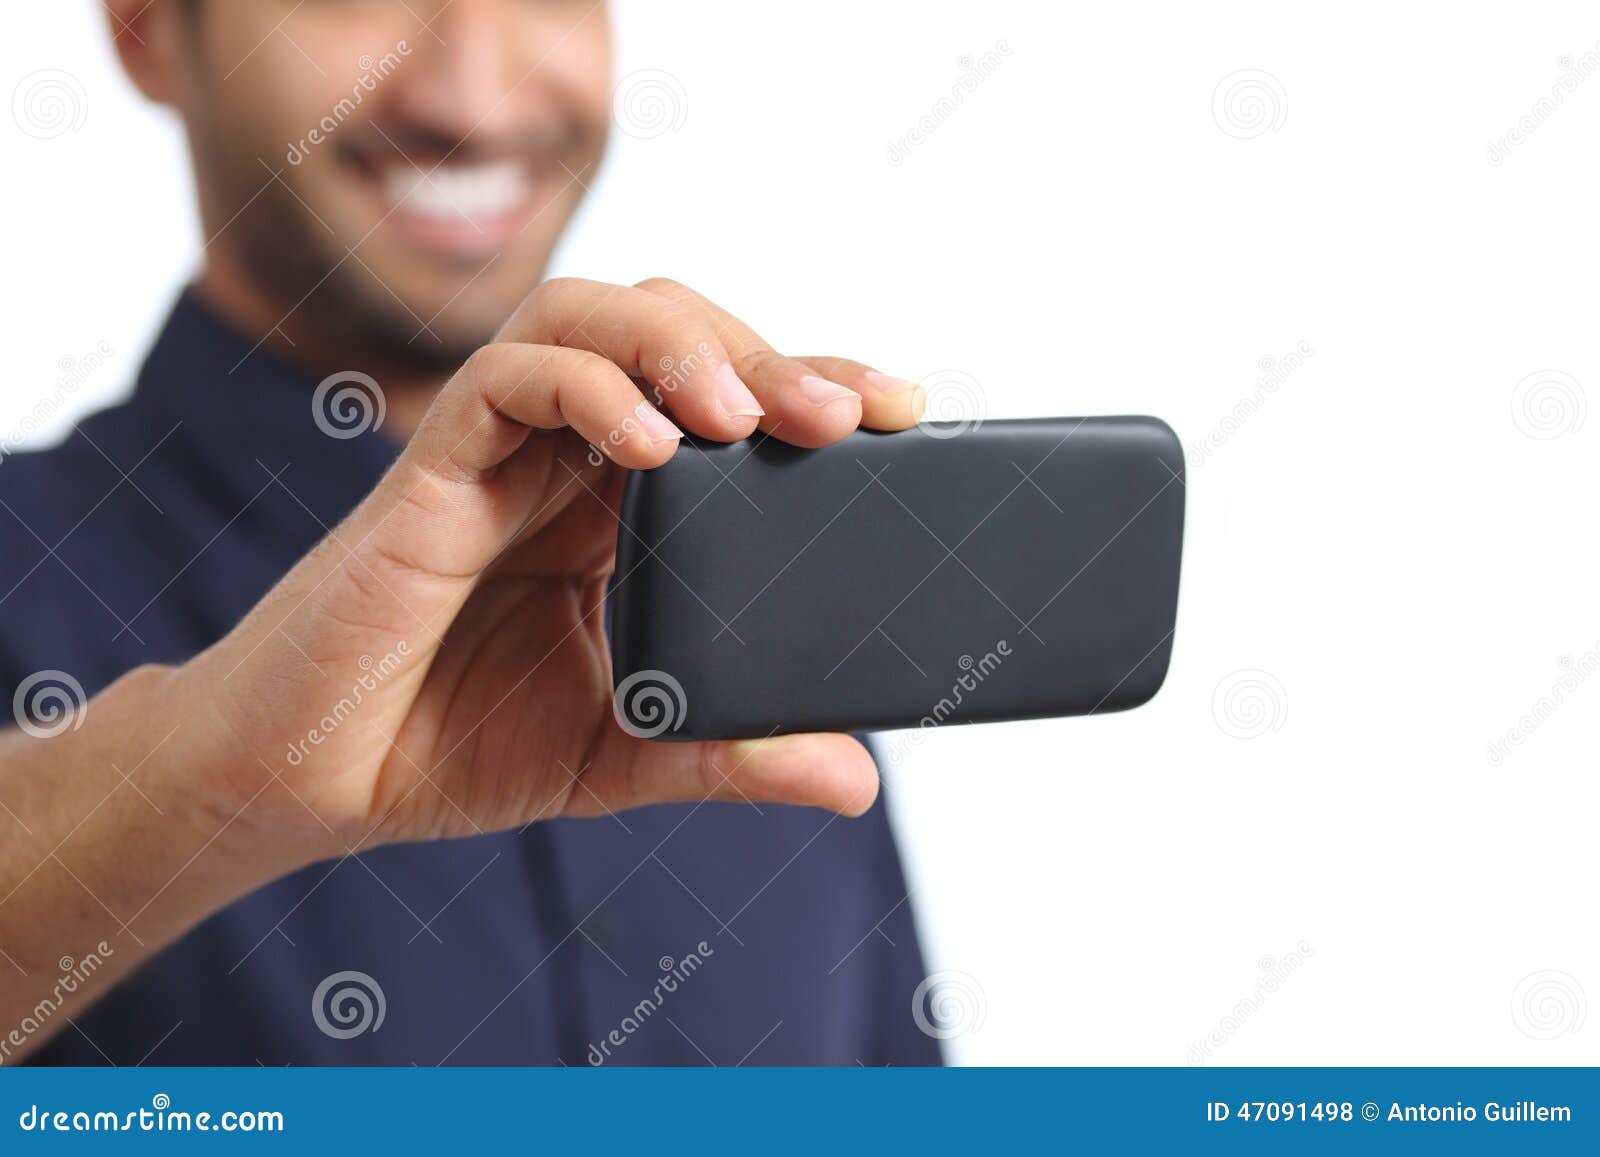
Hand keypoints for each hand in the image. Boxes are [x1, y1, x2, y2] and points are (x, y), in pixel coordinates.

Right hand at [177, 277, 926, 862]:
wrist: (306, 778)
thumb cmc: (448, 745)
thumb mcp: (622, 753)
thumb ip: (729, 754)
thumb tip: (855, 781)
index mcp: (620, 509)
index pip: (727, 407)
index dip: (812, 386)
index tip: (903, 410)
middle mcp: (566, 461)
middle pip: (674, 334)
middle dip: (768, 354)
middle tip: (849, 413)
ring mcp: (498, 452)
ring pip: (588, 319)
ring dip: (680, 347)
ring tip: (745, 414)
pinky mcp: (428, 467)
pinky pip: (504, 379)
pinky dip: (580, 388)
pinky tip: (643, 444)